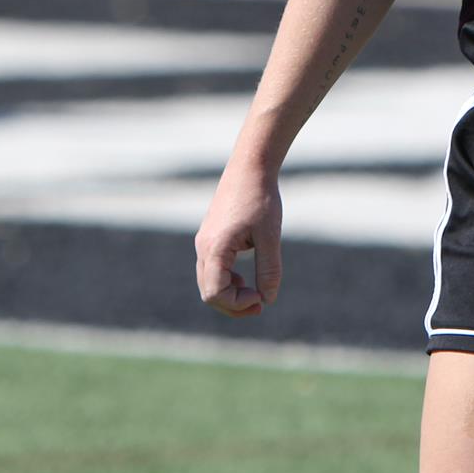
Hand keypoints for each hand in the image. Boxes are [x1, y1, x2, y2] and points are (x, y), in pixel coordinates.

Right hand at [194, 169, 282, 317]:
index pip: (215, 293)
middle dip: (233, 305)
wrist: (250, 167)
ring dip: (230, 294)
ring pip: (209, 282)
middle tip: (261, 304)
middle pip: (209, 292)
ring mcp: (204, 243)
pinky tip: (245, 278)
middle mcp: (203, 247)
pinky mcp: (210, 238)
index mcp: (215, 248)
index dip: (238, 304)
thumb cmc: (261, 198)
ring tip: (255, 293)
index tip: (262, 297)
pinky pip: (212, 269)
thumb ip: (269, 268)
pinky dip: (227, 280)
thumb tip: (268, 300)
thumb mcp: (270, 235)